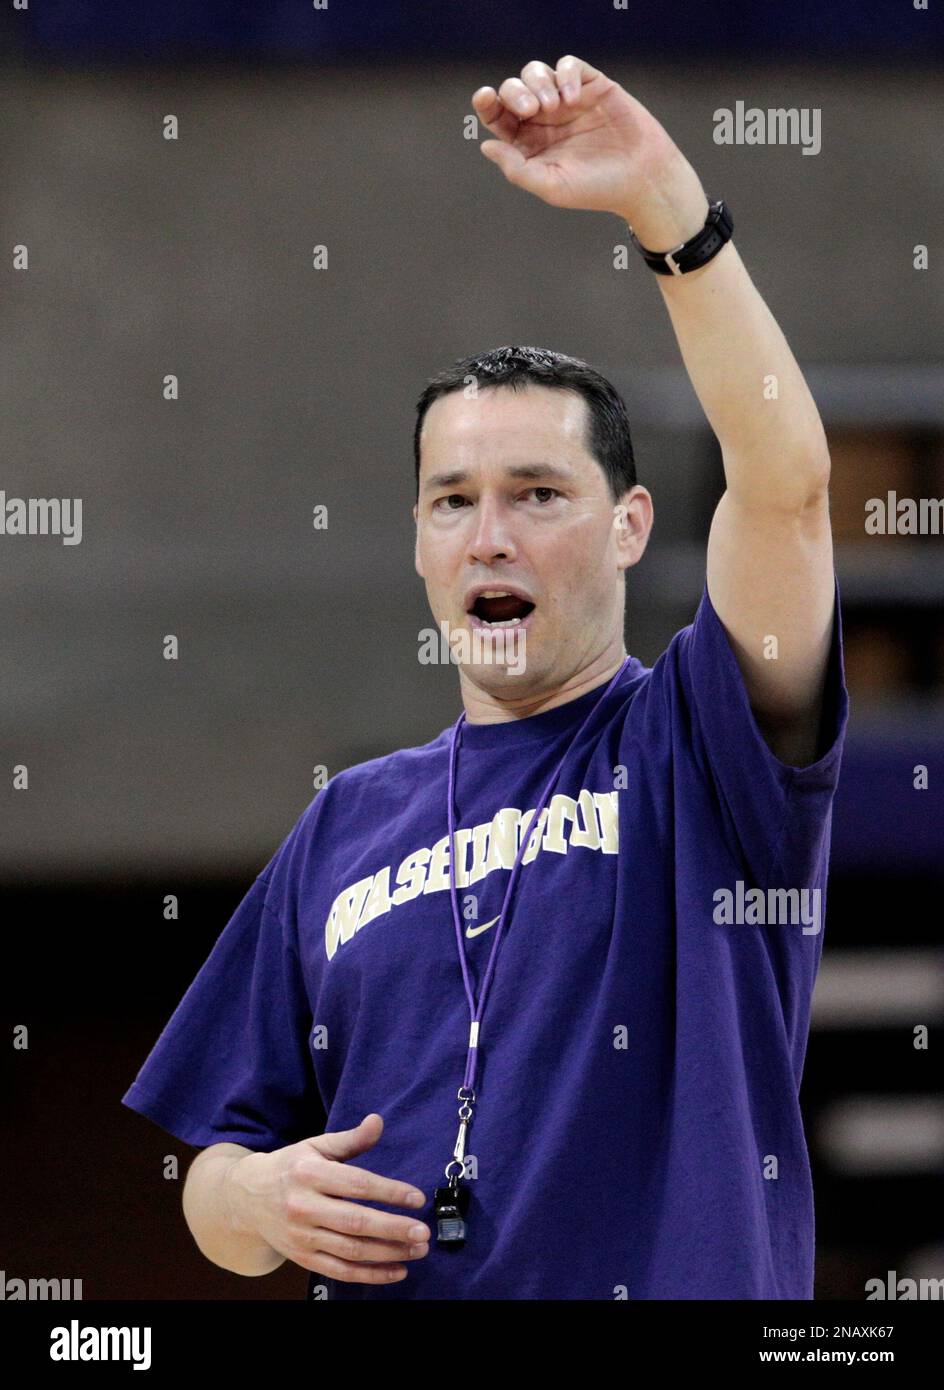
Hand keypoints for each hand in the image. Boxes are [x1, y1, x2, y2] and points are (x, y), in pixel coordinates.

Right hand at [223, 1113, 430, 1284]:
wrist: (247, 1198)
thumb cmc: (291, 1167)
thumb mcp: (316, 1146)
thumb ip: (351, 1139)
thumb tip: (378, 1121)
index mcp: (309, 1174)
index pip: (357, 1185)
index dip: (389, 1192)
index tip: (417, 1198)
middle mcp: (303, 1207)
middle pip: (356, 1222)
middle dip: (393, 1229)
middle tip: (422, 1232)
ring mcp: (302, 1236)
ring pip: (351, 1251)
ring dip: (388, 1253)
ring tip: (417, 1250)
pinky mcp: (303, 1258)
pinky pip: (341, 1271)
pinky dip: (370, 1275)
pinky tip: (396, 1269)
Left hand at [472, 54, 708, 246]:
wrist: (641, 179)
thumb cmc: (595, 190)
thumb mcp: (551, 185)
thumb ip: (516, 168)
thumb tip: (486, 145)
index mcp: (528, 142)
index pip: (498, 116)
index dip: (486, 104)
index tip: (484, 97)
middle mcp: (544, 119)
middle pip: (514, 89)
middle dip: (515, 93)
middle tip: (532, 110)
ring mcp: (567, 100)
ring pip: (536, 72)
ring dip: (538, 82)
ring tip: (553, 105)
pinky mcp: (592, 86)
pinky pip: (569, 65)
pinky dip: (566, 75)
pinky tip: (573, 98)